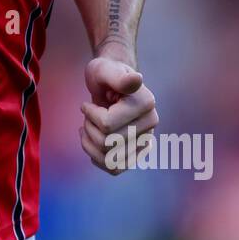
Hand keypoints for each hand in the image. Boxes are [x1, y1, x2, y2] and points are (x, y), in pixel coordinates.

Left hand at [79, 54, 157, 174]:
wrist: (111, 85)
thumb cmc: (105, 75)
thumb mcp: (104, 71)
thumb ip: (118, 78)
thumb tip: (136, 79)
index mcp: (146, 103)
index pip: (107, 124)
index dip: (90, 115)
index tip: (87, 104)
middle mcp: (151, 123)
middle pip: (107, 143)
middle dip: (89, 128)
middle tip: (87, 115)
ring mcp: (146, 140)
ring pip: (110, 159)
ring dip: (90, 144)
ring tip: (88, 128)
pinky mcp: (137, 153)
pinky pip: (114, 168)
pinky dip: (97, 158)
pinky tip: (92, 142)